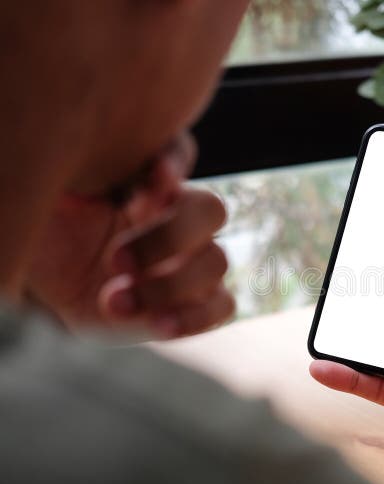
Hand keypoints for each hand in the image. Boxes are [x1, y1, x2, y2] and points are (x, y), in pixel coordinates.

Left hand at [25, 132, 234, 338]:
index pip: (178, 152)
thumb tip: (159, 179)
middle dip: (167, 237)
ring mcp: (195, 261)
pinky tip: (156, 322)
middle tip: (116, 259)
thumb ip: (103, 176)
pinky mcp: (196, 304)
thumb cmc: (56, 232)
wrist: (51, 288)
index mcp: (149, 179)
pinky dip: (194, 316)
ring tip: (115, 300)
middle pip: (211, 210)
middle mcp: (182, 216)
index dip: (172, 163)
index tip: (147, 183)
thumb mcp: (63, 194)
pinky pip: (223, 307)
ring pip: (216, 262)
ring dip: (168, 286)